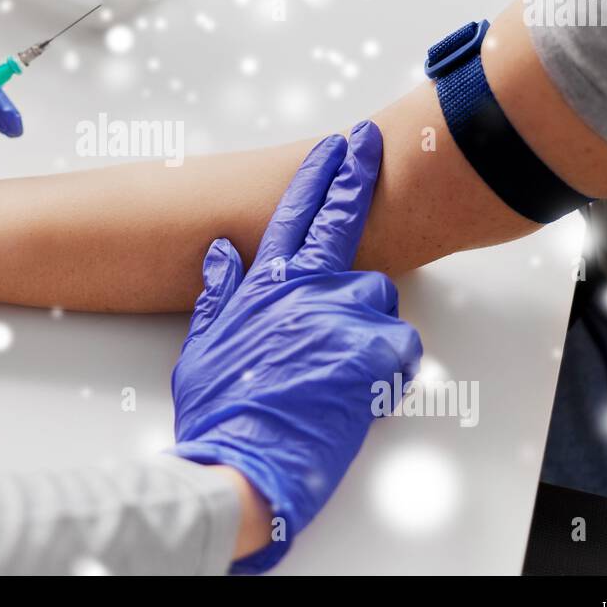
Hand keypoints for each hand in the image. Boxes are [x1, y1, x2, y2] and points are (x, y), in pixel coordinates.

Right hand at [171, 123, 421, 572]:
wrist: (241, 461)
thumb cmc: (220, 411)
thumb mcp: (203, 346)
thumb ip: (218, 294)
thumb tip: (221, 251)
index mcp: (265, 286)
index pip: (298, 213)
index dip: (321, 174)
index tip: (339, 145)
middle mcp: (305, 290)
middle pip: (347, 228)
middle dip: (357, 178)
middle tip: (369, 147)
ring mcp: (341, 317)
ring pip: (381, 296)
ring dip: (371, 321)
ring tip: (344, 365)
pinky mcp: (372, 352)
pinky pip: (403, 346)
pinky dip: (392, 367)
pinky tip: (366, 390)